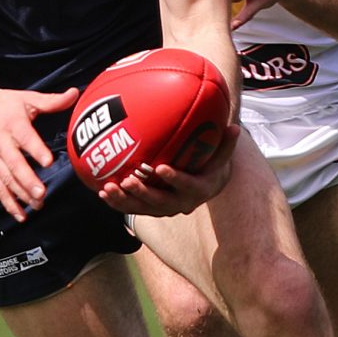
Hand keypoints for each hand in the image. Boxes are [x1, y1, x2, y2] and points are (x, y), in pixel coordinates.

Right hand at [0, 83, 76, 220]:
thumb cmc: (2, 103)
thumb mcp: (26, 98)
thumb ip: (52, 101)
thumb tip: (76, 94)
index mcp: (12, 123)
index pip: (25, 138)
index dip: (36, 150)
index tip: (48, 162)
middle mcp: (0, 141)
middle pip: (14, 164)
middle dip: (27, 180)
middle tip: (42, 193)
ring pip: (5, 179)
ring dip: (20, 194)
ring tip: (37, 205)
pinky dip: (7, 202)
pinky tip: (20, 214)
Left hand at [100, 124, 239, 217]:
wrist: (205, 185)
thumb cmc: (212, 165)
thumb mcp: (222, 155)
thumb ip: (227, 143)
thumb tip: (236, 127)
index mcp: (198, 190)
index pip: (187, 186)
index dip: (174, 178)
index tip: (161, 167)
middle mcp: (181, 203)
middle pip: (160, 202)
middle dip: (142, 193)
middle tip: (127, 180)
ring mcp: (164, 208)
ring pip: (142, 209)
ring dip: (124, 200)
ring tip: (108, 188)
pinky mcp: (150, 209)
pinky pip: (132, 208)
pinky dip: (117, 202)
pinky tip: (102, 191)